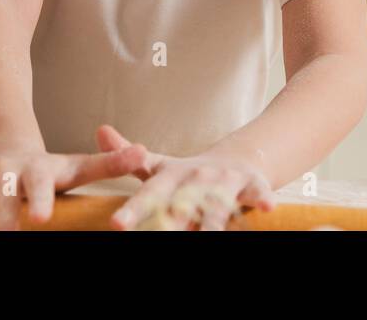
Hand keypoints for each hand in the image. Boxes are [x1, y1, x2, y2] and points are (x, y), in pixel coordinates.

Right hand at [0, 143, 147, 230]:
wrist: (9, 148)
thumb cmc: (49, 169)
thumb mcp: (77, 165)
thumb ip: (109, 163)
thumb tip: (146, 152)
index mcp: (37, 169)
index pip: (40, 185)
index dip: (40, 199)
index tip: (40, 218)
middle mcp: (6, 170)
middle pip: (5, 199)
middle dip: (3, 220)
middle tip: (5, 239)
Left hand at [96, 125, 274, 230]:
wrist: (237, 161)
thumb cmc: (189, 175)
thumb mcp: (160, 166)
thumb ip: (129, 157)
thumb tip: (99, 131)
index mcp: (172, 177)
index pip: (149, 196)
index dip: (133, 210)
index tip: (116, 225)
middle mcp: (197, 178)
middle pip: (182, 204)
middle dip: (169, 221)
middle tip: (158, 233)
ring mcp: (225, 181)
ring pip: (218, 205)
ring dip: (212, 221)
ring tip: (206, 235)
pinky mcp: (251, 184)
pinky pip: (258, 192)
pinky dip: (263, 198)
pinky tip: (267, 208)